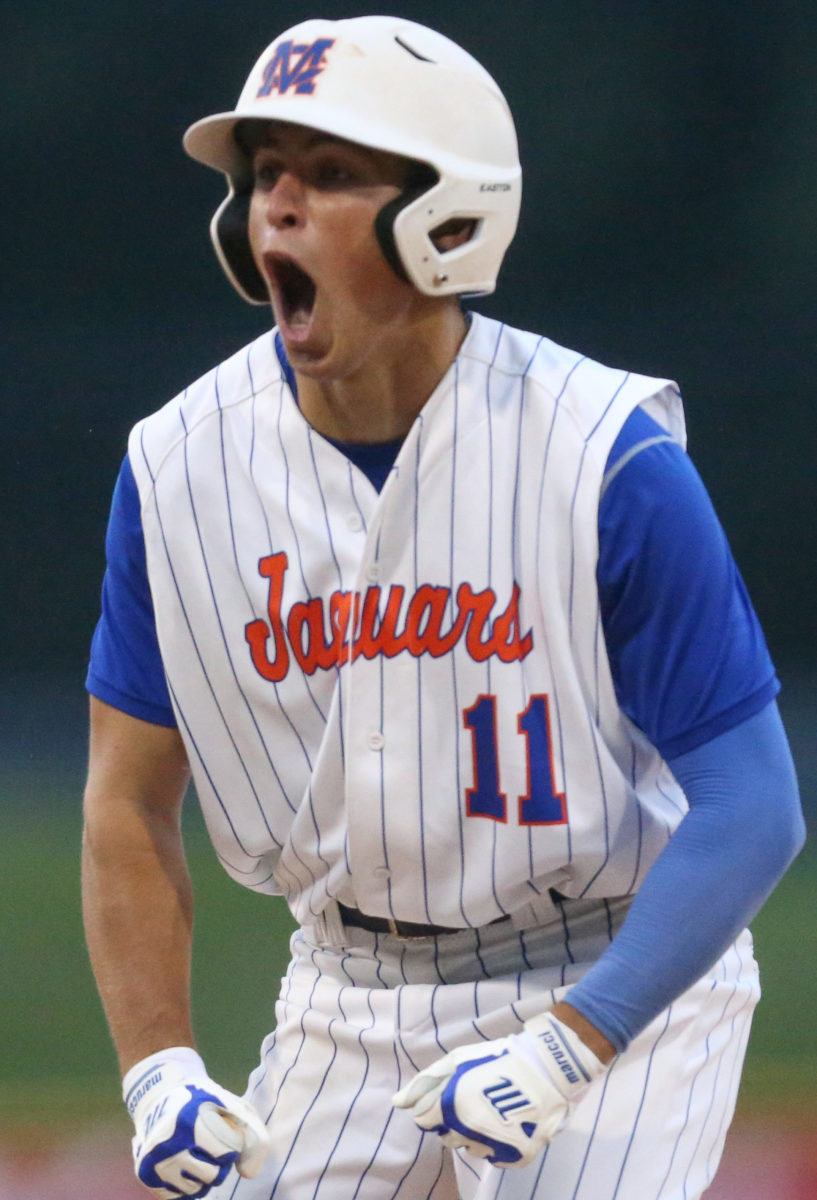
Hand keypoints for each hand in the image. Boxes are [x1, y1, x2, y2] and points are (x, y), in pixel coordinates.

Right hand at [123, 1046, 268, 1198]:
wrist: (161, 1095)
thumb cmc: (204, 1103)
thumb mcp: (232, 1106)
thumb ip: (253, 1135)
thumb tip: (249, 1174)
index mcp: (192, 1121)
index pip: (229, 1153)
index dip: (232, 1142)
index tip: (223, 1128)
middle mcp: (169, 1144)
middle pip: (214, 1176)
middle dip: (219, 1163)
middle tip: (210, 1143)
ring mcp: (155, 1161)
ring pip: (196, 1190)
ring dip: (203, 1176)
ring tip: (197, 1152)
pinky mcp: (146, 1174)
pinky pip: (177, 1196)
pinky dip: (185, 1185)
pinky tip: (183, 1164)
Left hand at [392, 1013, 607, 1166]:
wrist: (547, 1069)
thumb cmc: (498, 1059)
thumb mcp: (458, 1060)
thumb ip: (425, 1082)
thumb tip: (399, 1102)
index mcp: (451, 1107)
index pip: (425, 1120)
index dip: (434, 1106)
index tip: (450, 1094)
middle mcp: (468, 1132)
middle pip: (446, 1136)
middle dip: (452, 1120)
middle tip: (473, 1099)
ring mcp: (492, 1147)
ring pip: (469, 1147)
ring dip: (473, 1132)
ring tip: (492, 1108)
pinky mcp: (513, 1157)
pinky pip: (493, 1156)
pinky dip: (495, 1143)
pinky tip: (505, 1122)